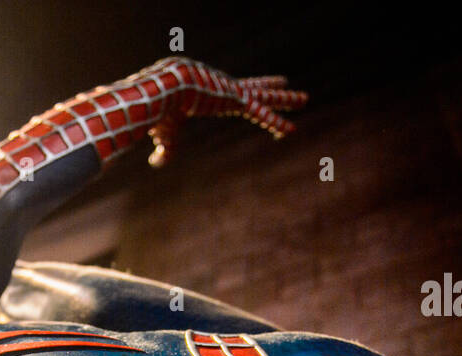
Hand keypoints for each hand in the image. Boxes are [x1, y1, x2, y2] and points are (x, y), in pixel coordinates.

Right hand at [143, 57, 307, 166]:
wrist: (163, 90)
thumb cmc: (162, 110)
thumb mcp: (165, 133)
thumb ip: (166, 149)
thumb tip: (156, 162)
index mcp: (211, 95)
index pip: (234, 96)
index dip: (245, 96)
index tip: (251, 90)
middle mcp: (226, 90)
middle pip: (255, 90)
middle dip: (273, 88)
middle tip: (288, 85)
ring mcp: (233, 93)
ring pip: (265, 97)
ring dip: (286, 100)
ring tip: (305, 99)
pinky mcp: (236, 101)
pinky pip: (260, 114)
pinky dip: (275, 123)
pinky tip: (291, 130)